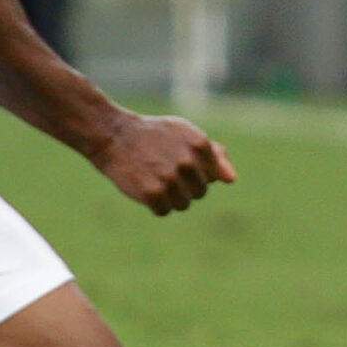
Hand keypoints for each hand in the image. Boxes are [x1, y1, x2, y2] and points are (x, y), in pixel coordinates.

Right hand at [94, 113, 235, 214]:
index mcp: (201, 145)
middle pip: (200, 193)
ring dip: (169, 197)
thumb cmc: (155, 136)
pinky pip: (164, 211)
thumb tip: (231, 179)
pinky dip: (154, 204)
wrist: (115, 135)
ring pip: (183, 205)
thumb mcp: (187, 135)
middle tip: (163, 169)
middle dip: (184, 185)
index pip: (212, 177)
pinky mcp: (152, 193)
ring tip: (154, 177)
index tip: (177, 160)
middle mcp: (188, 162)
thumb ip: (215, 155)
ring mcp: (170, 178)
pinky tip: (144, 186)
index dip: (195, 172)